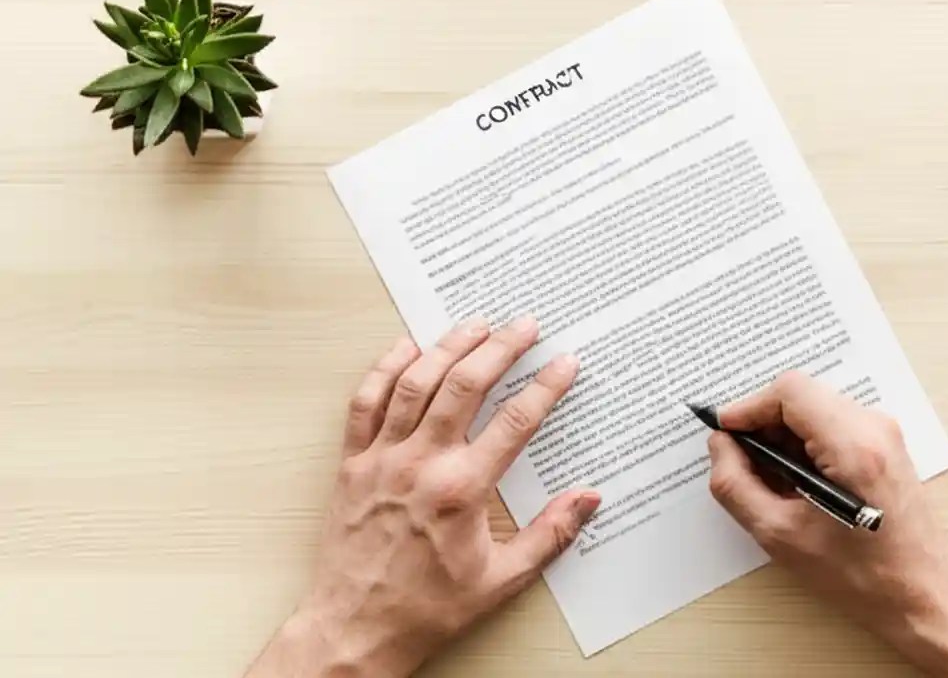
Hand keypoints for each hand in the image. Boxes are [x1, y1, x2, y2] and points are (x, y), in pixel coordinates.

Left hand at [245, 316, 599, 677]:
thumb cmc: (426, 608)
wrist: (355, 628)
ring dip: (448, 346)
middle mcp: (420, 464)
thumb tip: (589, 499)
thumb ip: (551, 534)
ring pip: (415, 383)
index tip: (564, 363)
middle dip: (500, 347)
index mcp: (461, 490)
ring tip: (476, 324)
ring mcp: (381, 459)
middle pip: (464, 386)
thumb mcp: (502, 580)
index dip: (545, 387)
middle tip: (525, 325)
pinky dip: (386, 369)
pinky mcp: (352, 463)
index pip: (514, 422)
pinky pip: (365, 402)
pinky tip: (407, 349)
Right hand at [706, 371, 947, 676]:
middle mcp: (873, 428)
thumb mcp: (780, 534)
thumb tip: (721, 448)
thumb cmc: (862, 574)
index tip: (725, 432)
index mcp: (852, 446)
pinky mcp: (883, 444)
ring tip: (769, 479)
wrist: (922, 590)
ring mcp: (883, 433)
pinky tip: (795, 481)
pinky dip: (804, 443)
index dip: (748, 408)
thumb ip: (736, 484)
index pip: (789, 392)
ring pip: (813, 408)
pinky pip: (831, 424)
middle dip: (763, 423)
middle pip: (800, 396)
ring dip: (783, 435)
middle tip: (741, 461)